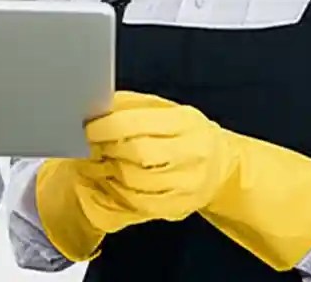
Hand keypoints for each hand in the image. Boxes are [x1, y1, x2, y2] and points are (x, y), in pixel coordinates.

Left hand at [83, 91, 310, 270]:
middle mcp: (192, 153)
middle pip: (138, 155)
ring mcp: (189, 183)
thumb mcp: (166, 109)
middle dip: (108, 150)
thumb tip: (97, 105)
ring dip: (110, 172)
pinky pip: (142, 204)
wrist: (222, 165)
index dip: (106, 127)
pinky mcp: (182, 206)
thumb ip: (133, 105)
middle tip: (90, 145)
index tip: (88, 127)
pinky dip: (121, 192)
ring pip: (138, 182)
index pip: (137, 124)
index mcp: (186, 122)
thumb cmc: (185, 132)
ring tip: (100, 162)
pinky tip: (114, 181)